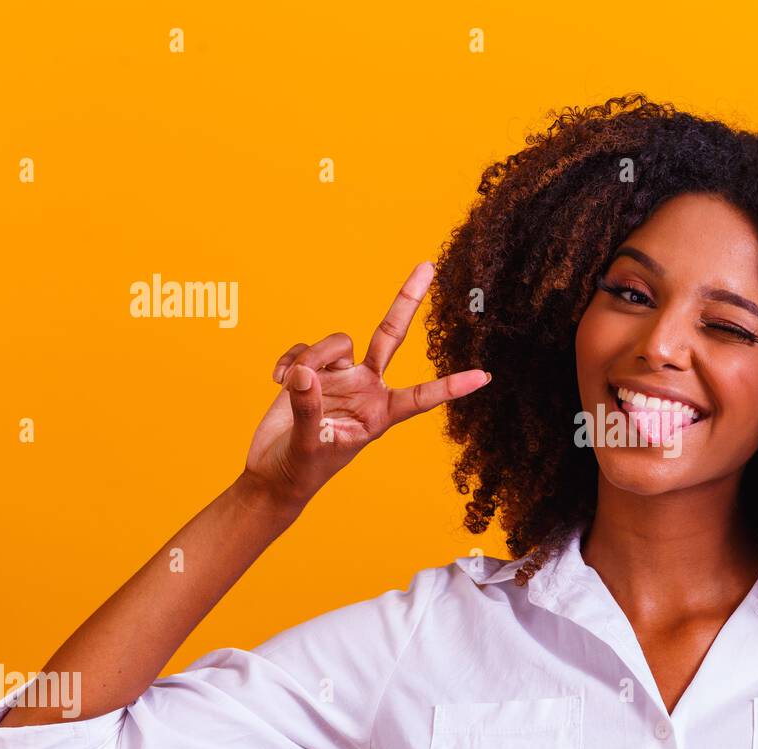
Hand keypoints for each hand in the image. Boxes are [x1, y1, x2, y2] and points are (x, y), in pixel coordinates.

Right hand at [243, 262, 489, 508]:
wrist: (273, 473)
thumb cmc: (300, 469)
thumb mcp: (309, 445)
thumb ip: (309, 408)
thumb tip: (304, 373)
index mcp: (379, 414)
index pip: (421, 397)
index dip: (450, 387)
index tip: (484, 378)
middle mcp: (366, 389)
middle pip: (389, 336)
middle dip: (406, 301)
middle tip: (427, 266)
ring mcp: (341, 378)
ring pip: (336, 342)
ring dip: (310, 357)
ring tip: (288, 384)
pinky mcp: (313, 372)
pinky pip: (304, 351)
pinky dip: (288, 360)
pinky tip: (275, 381)